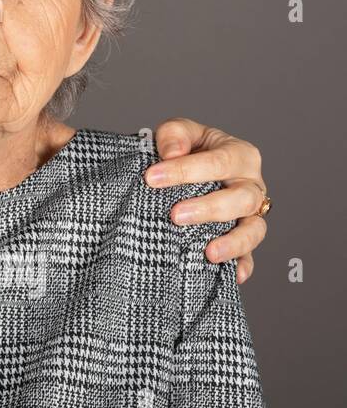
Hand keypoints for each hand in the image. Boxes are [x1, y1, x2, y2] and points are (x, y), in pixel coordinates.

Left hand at [144, 118, 267, 283]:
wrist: (186, 168)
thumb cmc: (185, 148)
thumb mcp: (178, 132)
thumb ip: (175, 134)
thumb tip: (172, 153)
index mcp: (239, 154)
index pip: (218, 162)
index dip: (185, 170)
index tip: (152, 178)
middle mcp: (250, 185)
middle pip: (242, 198)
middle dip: (209, 208)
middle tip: (175, 215)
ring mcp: (250, 214)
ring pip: (254, 229)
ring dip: (234, 242)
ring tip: (209, 252)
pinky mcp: (244, 239)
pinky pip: (251, 255)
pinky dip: (244, 265)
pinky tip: (234, 276)